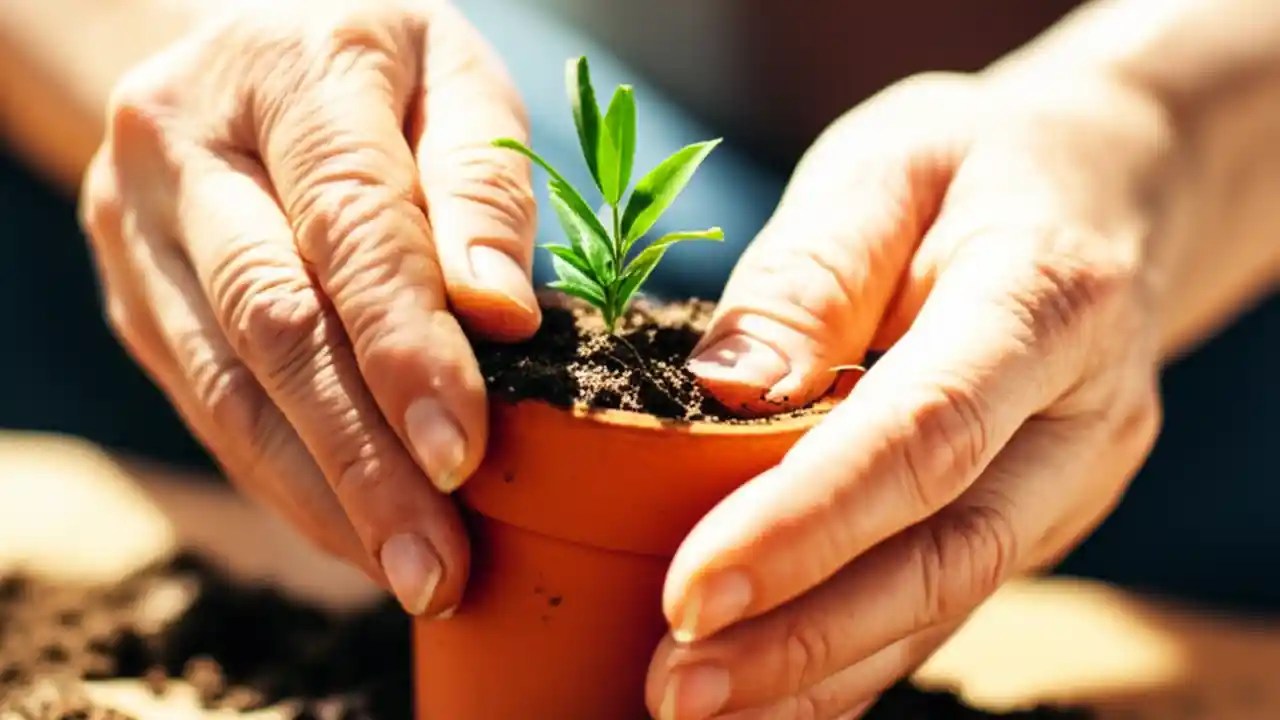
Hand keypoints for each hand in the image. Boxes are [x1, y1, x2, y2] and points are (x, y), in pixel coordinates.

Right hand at [79, 0, 537, 616]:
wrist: (244, 53)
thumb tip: (500, 315)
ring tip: (410, 574)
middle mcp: (185, 141)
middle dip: (362, 461)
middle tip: (436, 565)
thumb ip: (482, 185)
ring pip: (228, 388)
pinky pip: (208, 407)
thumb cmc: (384, 72)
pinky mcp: (133, 294)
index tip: (464, 455)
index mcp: (289, 67)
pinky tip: (354, 534)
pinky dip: (286, 482)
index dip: (405, 350)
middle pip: (274, 324)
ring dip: (323, 498)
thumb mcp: (455, 79)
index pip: (350, 226)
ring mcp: (136, 224)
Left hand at [647, 70, 1173, 718]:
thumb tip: (728, 392)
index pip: (923, 432)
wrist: (1102, 187)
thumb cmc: (972, 163)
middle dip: (804, 635)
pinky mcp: (1042, 510)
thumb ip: (810, 274)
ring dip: (821, 671)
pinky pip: (950, 596)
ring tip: (699, 708)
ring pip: (951, 598)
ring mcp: (1074, 475)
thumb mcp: (884, 167)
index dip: (806, 522)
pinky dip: (859, 657)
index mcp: (1047, 297)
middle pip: (945, 550)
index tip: (690, 593)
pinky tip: (777, 697)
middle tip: (675, 689)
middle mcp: (1080, 411)